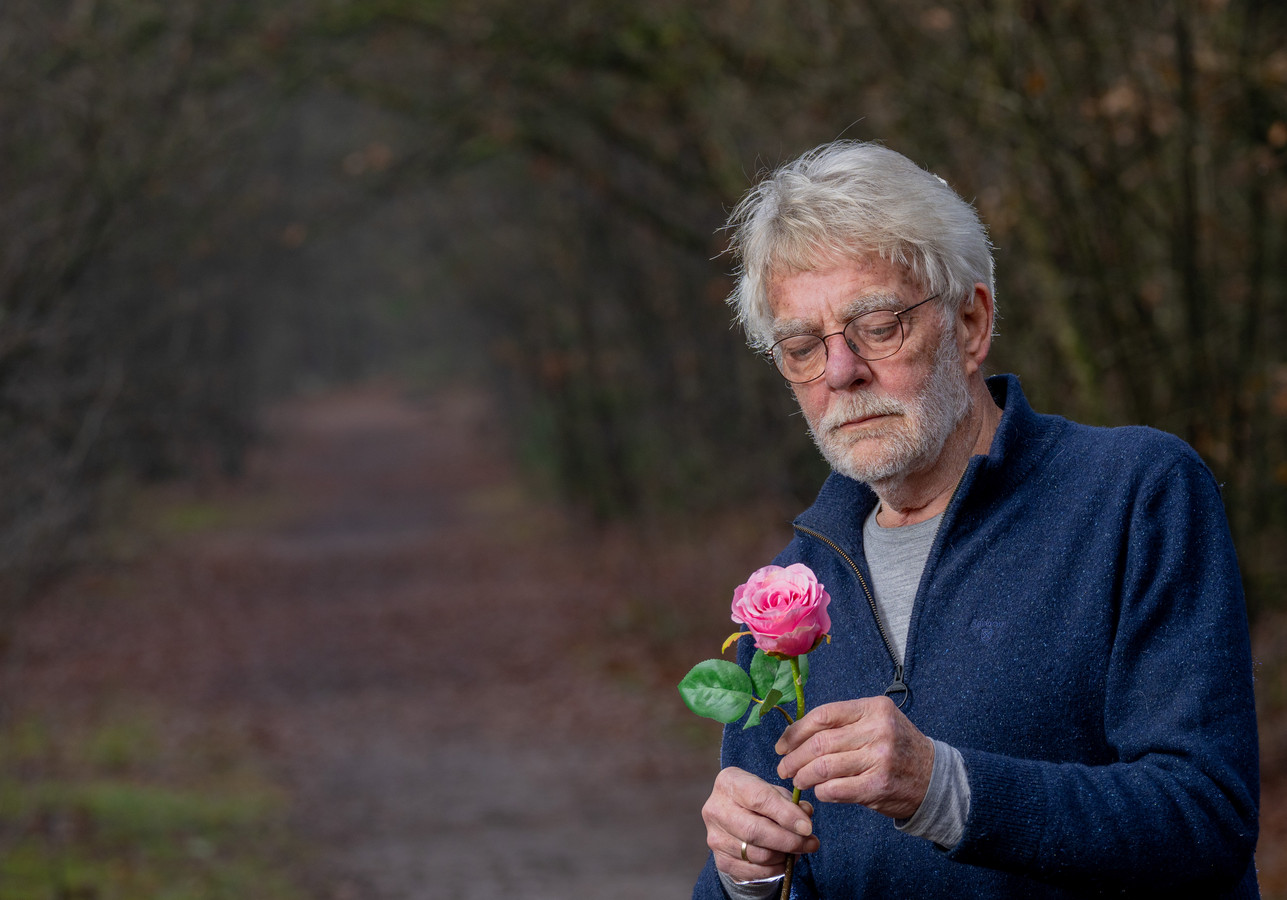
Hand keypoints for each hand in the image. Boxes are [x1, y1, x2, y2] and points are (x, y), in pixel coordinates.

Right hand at [702, 766, 819, 880]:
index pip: (759, 799)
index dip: (786, 815)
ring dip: (783, 856)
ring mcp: (715, 837)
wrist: (734, 819)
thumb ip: (790, 802)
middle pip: (755, 831)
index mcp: (729, 783)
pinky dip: (774, 870)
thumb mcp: (773, 791)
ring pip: (756, 854)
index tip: (807, 827)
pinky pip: (752, 872)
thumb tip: (805, 816)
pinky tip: (784, 862)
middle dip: (789, 840)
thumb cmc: (758, 801)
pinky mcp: (720, 860)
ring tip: (798, 851)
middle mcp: (716, 809)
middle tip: (811, 843)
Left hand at [775, 696, 933, 818]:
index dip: (796, 731)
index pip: (823, 716)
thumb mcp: (878, 722)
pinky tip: (820, 791)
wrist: (935, 778)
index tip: (782, 744)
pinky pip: (836, 789)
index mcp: (873, 708)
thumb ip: (844, 723)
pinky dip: (822, 792)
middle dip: (794, 757)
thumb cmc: (898, 747)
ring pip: (824, 767)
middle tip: (783, 767)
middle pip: (820, 743)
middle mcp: (877, 730)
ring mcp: (879, 759)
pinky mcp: (879, 786)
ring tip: (797, 780)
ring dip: (804, 776)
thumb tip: (796, 734)